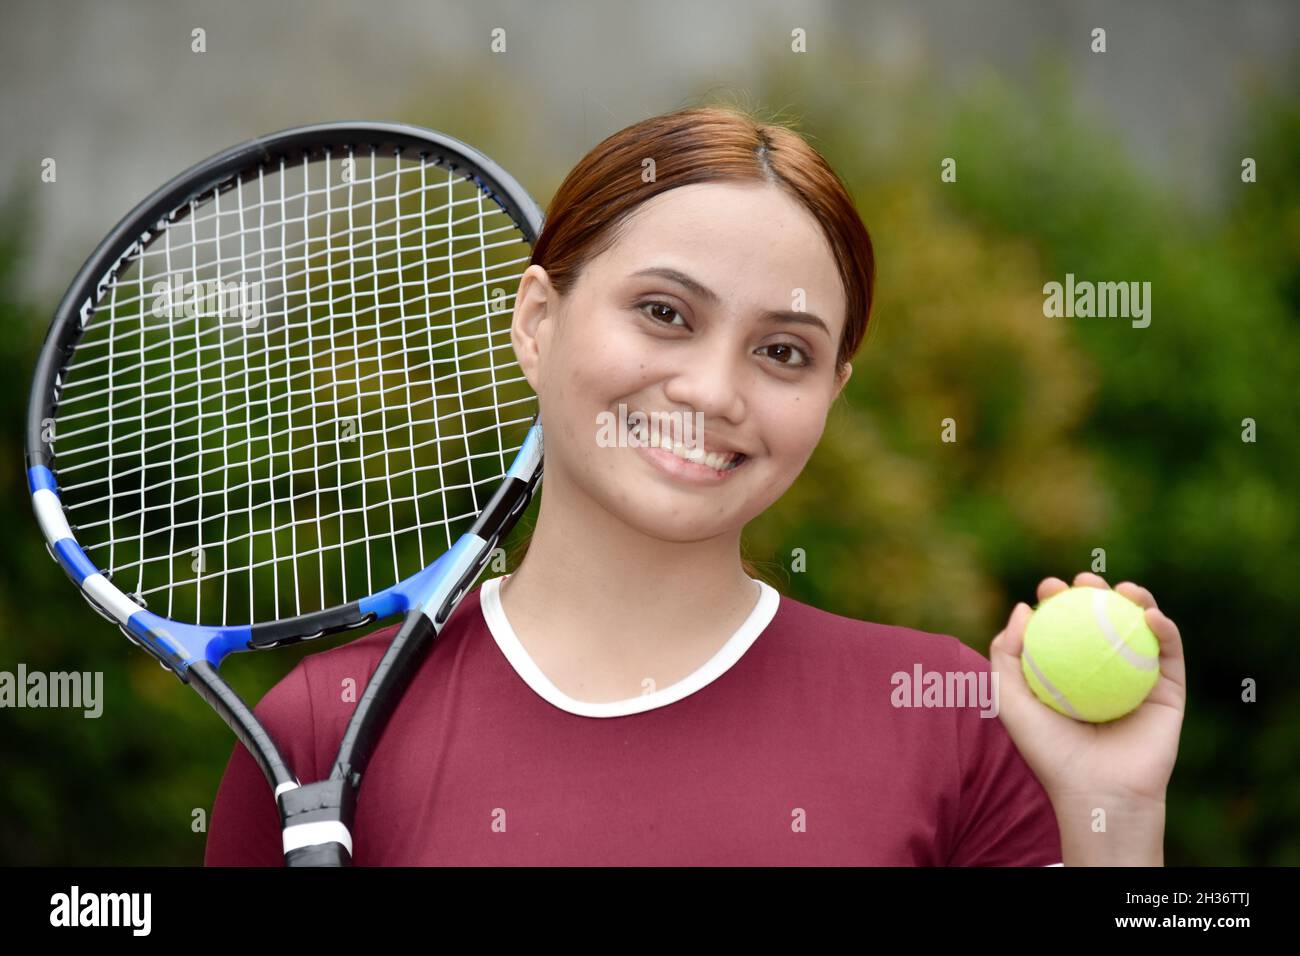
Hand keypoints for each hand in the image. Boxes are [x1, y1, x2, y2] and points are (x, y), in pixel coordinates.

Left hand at [988, 572, 1185, 861]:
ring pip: (1140, 627)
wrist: (1099, 792)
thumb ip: (1006, 655)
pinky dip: (1164, 627)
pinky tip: (1149, 614)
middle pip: (1102, 618)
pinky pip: (1170, 652)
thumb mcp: (1010, 701)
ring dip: (1136, 597)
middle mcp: (1103, 671)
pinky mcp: (1169, 690)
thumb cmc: (1049, 752)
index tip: (1049, 588)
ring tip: (1123, 588)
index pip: (1063, 625)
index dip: (1057, 599)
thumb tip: (1021, 609)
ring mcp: (1138, 678)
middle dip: (1094, 589)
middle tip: (1084, 581)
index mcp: (1068, 671)